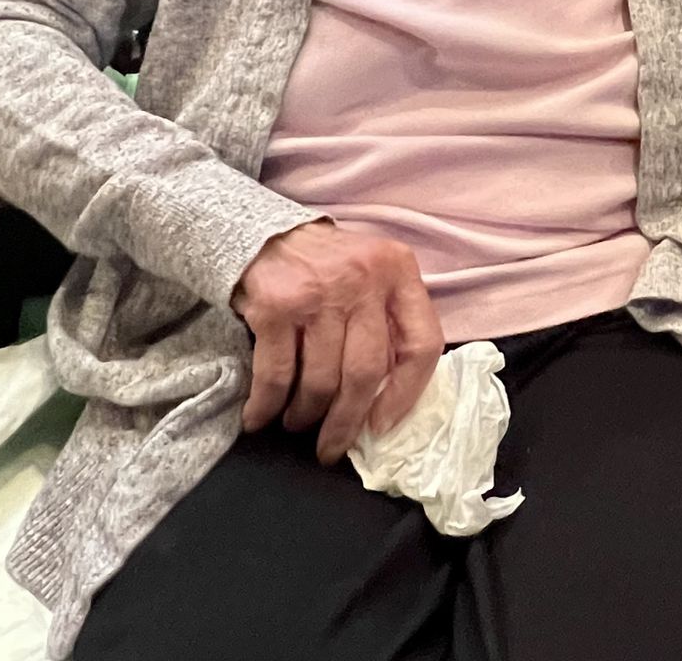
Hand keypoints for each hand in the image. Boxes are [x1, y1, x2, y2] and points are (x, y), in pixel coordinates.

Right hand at [231, 221, 444, 463]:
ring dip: (306, 415)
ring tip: (297, 423)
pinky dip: (267, 406)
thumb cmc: (330, 267)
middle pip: (366, 372)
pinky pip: (275, 374)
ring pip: (320, 380)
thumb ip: (390, 321)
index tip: (383, 424)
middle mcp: (363, 280)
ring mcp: (318, 294)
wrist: (267, 235)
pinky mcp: (275, 307)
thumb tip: (391, 400)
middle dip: (346, 421)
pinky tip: (260, 418)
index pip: (422, 343)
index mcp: (399, 272)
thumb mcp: (375, 277)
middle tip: (330, 446)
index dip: (407, 393)